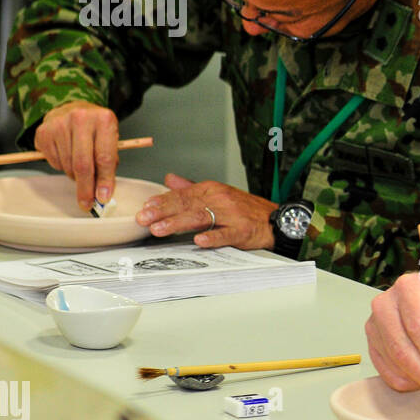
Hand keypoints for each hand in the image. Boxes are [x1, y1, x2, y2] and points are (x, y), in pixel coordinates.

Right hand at [33, 100, 119, 211]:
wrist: (72, 108)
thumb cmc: (95, 129)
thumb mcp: (110, 139)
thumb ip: (109, 164)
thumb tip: (103, 193)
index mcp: (104, 120)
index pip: (104, 157)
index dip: (104, 181)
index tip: (103, 198)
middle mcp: (81, 118)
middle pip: (83, 164)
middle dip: (85, 188)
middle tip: (87, 203)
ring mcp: (60, 124)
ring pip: (67, 165)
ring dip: (74, 176)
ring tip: (80, 169)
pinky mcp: (44, 131)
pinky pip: (53, 161)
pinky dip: (61, 167)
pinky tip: (67, 157)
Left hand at [136, 173, 277, 249]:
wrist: (275, 219)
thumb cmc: (245, 209)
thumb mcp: (218, 193)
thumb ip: (191, 188)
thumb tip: (169, 179)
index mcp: (212, 190)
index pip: (183, 194)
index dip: (163, 201)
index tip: (146, 207)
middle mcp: (220, 199)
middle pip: (187, 205)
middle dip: (163, 211)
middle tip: (144, 218)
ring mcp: (231, 215)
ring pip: (201, 218)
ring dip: (178, 223)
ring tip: (160, 229)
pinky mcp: (242, 231)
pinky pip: (225, 234)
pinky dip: (213, 237)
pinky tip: (199, 240)